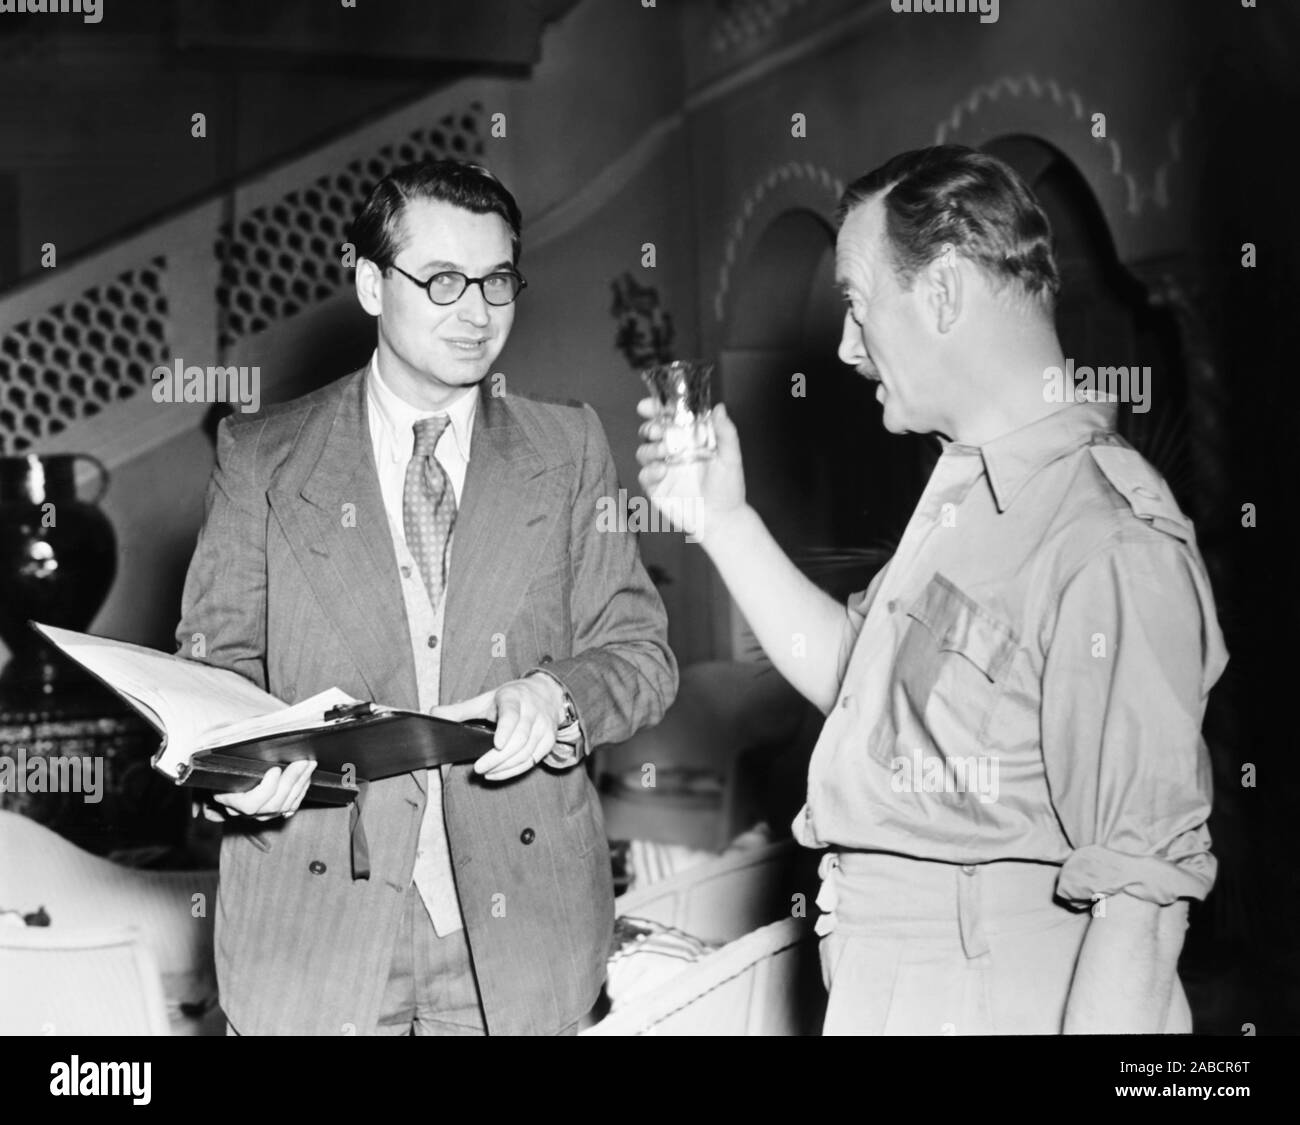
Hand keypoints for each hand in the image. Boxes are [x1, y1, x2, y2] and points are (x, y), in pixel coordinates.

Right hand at [213, 759, 316, 819]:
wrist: (223, 778)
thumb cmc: (222, 766)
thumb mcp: (222, 763)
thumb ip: (233, 759)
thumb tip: (248, 746)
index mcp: (229, 800)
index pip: (252, 804)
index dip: (267, 789)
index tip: (275, 769)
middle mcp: (244, 812)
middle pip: (274, 804)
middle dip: (291, 780)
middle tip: (302, 762)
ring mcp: (260, 814)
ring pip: (285, 805)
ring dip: (300, 783)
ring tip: (309, 764)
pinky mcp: (273, 812)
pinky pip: (291, 806)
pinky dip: (301, 790)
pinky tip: (307, 776)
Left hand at [431, 677, 563, 780]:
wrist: (546, 693)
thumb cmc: (512, 698)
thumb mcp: (486, 699)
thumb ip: (460, 709)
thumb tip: (433, 714)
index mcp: (514, 697)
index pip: (512, 714)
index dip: (506, 729)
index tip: (497, 744)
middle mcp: (532, 712)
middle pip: (519, 739)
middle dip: (499, 757)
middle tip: (479, 768)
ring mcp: (543, 727)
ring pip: (526, 752)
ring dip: (505, 766)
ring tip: (486, 773)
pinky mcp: (549, 741)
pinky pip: (532, 760)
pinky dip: (514, 770)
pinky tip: (498, 774)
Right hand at [635, 399, 745, 542]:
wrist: (722, 519)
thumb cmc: (728, 488)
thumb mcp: (731, 457)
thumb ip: (726, 432)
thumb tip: (719, 408)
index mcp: (688, 439)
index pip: (668, 419)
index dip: (655, 409)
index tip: (649, 406)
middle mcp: (673, 451)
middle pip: (650, 432)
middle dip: (649, 428)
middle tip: (658, 430)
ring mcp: (662, 469)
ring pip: (643, 451)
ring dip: (650, 448)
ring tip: (665, 451)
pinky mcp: (656, 488)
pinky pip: (644, 475)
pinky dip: (650, 470)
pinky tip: (663, 470)